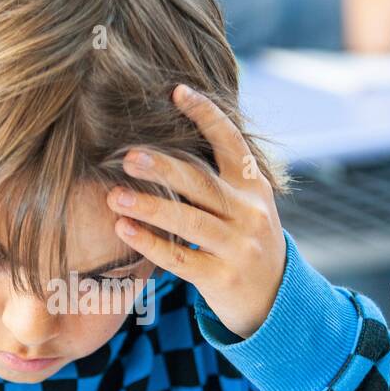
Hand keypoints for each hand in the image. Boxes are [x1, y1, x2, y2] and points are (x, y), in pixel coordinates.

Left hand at [108, 85, 286, 339]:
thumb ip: (218, 178)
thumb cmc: (245, 243)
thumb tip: (168, 137)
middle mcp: (249, 212)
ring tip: (115, 196)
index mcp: (253, 187)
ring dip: (149, 206)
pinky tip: (124, 229)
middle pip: (202, 182)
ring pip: (189, 221)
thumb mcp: (247, 205)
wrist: (275, 299)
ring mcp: (238, 246)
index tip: (176, 91)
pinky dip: (150, 243)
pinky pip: (180, 258)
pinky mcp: (222, 277)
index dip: (206, 114)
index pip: (231, 142)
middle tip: (127, 155)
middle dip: (163, 166)